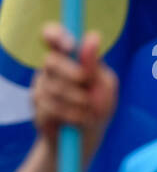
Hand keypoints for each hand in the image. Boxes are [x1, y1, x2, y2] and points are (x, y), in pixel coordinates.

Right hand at [31, 25, 118, 150]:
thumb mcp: (104, 85)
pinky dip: (71, 114)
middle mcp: (52, 68)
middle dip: (73, 73)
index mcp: (70, 57)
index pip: (53, 36)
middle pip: (51, 61)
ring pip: (52, 86)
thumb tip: (93, 35)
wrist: (87, 136)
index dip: (56, 35)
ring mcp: (41, 85)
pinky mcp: (37, 104)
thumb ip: (94, 64)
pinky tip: (79, 119)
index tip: (69, 46)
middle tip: (87, 83)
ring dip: (77, 100)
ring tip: (89, 109)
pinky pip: (50, 105)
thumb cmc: (99, 106)